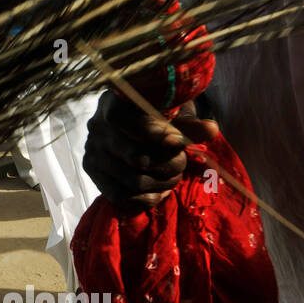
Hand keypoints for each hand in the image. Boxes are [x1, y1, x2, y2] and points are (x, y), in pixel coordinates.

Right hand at [82, 93, 219, 211]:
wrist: (133, 130)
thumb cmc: (157, 117)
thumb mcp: (173, 115)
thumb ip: (189, 124)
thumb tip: (211, 130)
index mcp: (112, 103)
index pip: (123, 118)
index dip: (152, 132)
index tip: (178, 141)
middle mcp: (96, 128)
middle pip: (135, 157)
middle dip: (169, 164)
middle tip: (182, 162)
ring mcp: (92, 153)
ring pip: (133, 181)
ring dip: (163, 183)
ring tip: (174, 177)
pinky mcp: (94, 175)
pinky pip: (121, 197)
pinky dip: (147, 199)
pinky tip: (160, 192)